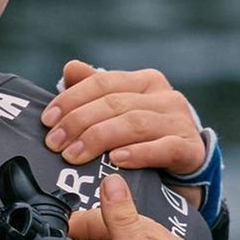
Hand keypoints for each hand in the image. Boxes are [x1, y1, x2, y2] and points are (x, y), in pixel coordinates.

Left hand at [39, 60, 205, 175]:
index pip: (102, 82)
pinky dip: (139, 153)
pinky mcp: (192, 148)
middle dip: (78, 123)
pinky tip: (117, 160)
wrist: (184, 170)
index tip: (47, 120)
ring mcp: (181, 121)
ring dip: (100, 139)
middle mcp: (165, 96)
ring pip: (135, 123)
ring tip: (74, 155)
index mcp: (144, 81)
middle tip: (55, 143)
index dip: (71, 99)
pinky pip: (164, 148)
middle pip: (114, 103)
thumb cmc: (145, 139)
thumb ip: (94, 91)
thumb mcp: (118, 114)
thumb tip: (70, 68)